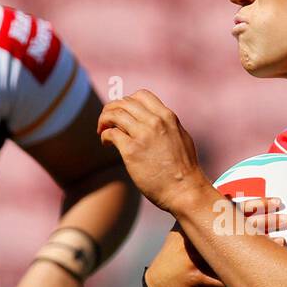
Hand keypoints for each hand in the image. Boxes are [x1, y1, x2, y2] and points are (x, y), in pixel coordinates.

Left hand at [97, 89, 213, 214]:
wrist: (185, 190)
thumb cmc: (185, 169)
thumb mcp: (181, 138)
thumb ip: (167, 126)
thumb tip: (155, 120)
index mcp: (167, 117)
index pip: (141, 95)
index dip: (127, 102)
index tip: (123, 112)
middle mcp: (155, 122)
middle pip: (124, 103)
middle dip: (111, 109)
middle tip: (107, 121)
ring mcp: (143, 135)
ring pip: (114, 114)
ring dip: (104, 120)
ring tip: (102, 130)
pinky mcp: (131, 151)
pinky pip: (111, 133)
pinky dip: (104, 135)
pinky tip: (106, 143)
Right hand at [145, 199, 286, 286]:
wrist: (160, 284)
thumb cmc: (180, 254)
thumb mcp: (188, 229)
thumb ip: (206, 215)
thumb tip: (231, 197)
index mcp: (198, 220)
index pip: (232, 207)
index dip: (256, 203)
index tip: (278, 201)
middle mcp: (197, 235)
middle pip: (238, 225)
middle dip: (266, 221)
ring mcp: (196, 256)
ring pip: (235, 249)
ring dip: (261, 245)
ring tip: (284, 241)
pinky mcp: (198, 277)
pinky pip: (226, 275)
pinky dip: (246, 272)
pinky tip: (264, 269)